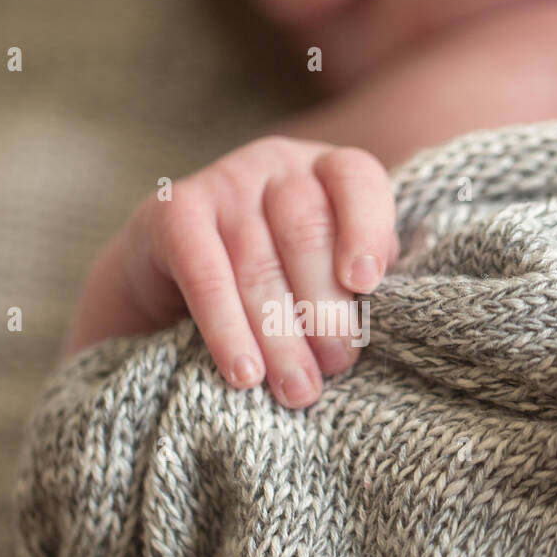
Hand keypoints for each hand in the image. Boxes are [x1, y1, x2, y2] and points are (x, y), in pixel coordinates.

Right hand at [63, 136, 397, 407]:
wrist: (168, 278)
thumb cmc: (276, 285)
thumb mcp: (325, 275)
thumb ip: (355, 286)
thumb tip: (388, 327)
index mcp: (325, 173)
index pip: (356, 180)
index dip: (365, 228)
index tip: (365, 284)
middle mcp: (276, 166)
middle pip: (306, 230)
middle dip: (324, 308)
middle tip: (335, 368)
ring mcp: (222, 183)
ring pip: (258, 264)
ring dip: (280, 336)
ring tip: (297, 390)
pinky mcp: (172, 213)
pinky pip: (204, 275)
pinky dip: (226, 328)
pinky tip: (244, 373)